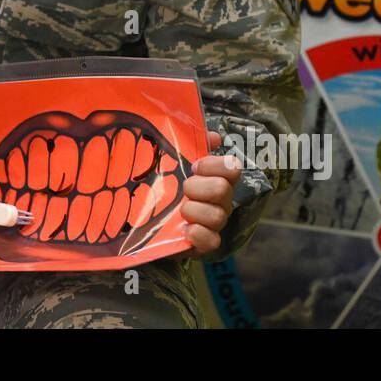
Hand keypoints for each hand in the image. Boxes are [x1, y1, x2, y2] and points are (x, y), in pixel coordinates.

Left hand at [179, 130, 238, 255]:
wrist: (147, 221)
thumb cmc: (167, 186)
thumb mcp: (174, 161)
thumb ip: (192, 144)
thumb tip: (213, 136)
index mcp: (216, 178)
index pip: (232, 168)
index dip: (215, 165)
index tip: (194, 166)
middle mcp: (220, 201)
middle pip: (223, 190)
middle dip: (198, 187)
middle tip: (183, 189)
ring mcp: (214, 223)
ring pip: (218, 216)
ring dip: (194, 210)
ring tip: (180, 210)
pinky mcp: (204, 244)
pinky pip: (212, 241)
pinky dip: (197, 234)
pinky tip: (184, 229)